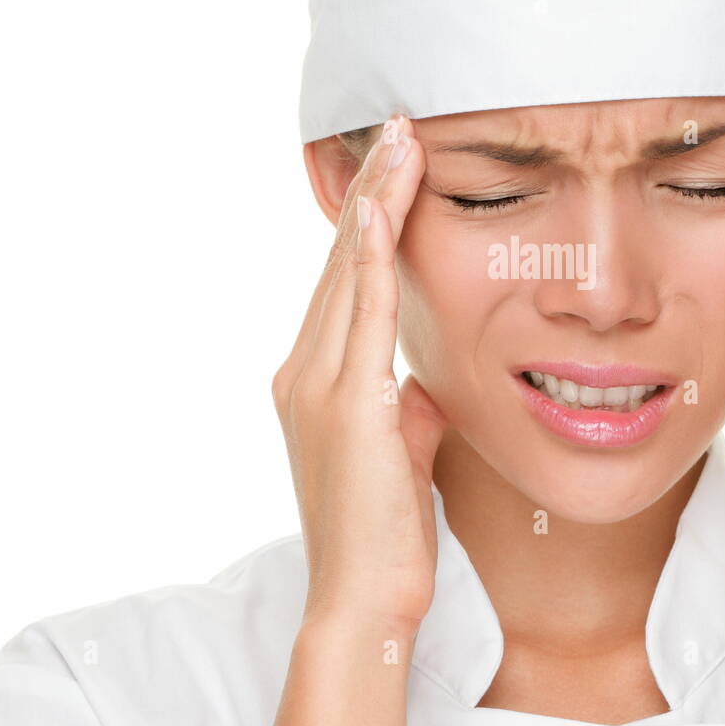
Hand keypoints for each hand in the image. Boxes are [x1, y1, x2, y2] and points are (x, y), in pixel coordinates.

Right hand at [272, 114, 446, 632]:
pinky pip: (364, 313)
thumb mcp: (401, 452)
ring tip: (399, 141)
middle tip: (395, 126)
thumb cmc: (387, 533)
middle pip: (340, 262)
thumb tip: (421, 386)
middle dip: (370, 191)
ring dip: (375, 202)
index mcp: (314, 380)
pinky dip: (375, 255)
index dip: (367, 220)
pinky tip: (388, 207)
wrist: (365, 600)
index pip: (345, 281)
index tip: (392, 165)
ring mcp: (316, 386)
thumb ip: (403, 407)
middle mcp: (303, 371)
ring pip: (348, 273)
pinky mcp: (344, 404)